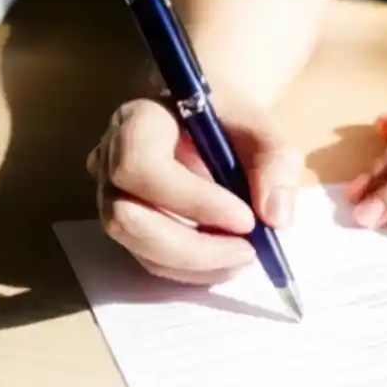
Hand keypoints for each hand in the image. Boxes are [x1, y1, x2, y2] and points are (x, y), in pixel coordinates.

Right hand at [86, 98, 300, 283]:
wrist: (205, 116)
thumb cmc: (228, 115)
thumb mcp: (261, 125)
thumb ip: (276, 162)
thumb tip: (274, 219)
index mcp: (138, 121)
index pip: (142, 167)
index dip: (192, 201)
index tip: (246, 219)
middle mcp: (111, 160)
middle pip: (126, 218)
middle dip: (191, 248)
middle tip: (248, 251)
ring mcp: (111, 196)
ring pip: (138, 246)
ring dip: (197, 264)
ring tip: (245, 256)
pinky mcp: (128, 226)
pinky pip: (150, 260)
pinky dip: (193, 270)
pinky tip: (228, 260)